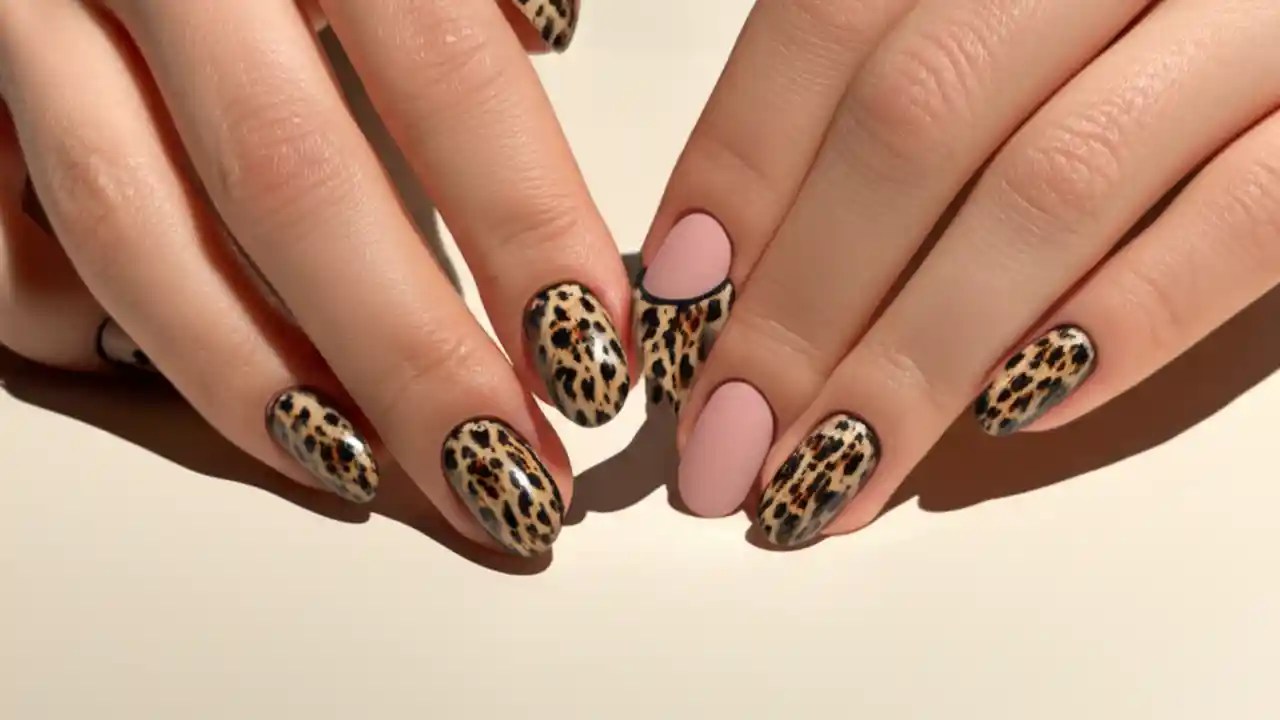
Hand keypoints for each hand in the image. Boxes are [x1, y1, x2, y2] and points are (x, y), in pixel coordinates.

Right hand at [0, 0, 631, 556]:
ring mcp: (32, 6)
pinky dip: (104, 317)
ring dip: (256, 377)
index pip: (445, 72)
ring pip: (127, 220)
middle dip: (413, 356)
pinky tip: (204, 378)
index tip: (598, 355)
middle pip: (292, 180)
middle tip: (511, 474)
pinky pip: (10, 230)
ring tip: (364, 469)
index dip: (528, 227)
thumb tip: (545, 30)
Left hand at [637, 0, 1279, 543]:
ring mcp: (1250, 14)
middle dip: (802, 300)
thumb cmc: (1122, 28)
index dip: (739, 169)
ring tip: (832, 472)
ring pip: (1051, 184)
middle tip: (729, 435)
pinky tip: (1018, 410)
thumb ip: (889, 96)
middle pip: (917, 116)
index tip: (678, 309)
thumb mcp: (1004, 24)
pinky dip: (1124, 319)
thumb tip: (721, 265)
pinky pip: (1239, 217)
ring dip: (918, 352)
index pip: (831, 22)